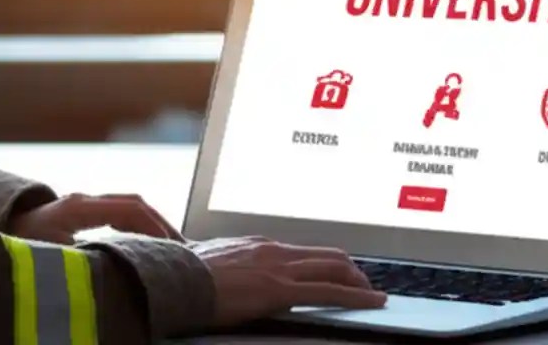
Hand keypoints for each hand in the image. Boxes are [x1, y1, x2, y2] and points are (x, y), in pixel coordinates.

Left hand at [7, 193, 185, 244]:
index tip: (174, 249)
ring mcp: (82, 203)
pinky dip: (138, 226)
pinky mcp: (80, 212)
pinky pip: (118, 213)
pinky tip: (148, 244)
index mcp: (79, 207)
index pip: (130, 208)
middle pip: (134, 203)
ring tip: (174, 248)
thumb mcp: (51, 258)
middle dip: (162, 224)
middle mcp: (83, 199)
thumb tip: (117, 272)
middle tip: (184, 250)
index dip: (156, 227)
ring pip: (128, 206)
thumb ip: (84, 260)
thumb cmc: (17, 248)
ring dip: (152, 224)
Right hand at [194, 236, 387, 325]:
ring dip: (357, 281)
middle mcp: (273, 250)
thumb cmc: (184, 275)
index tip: (333, 272)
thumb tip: (224, 276)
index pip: (301, 252)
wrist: (174, 279)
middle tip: (363, 283)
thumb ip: (227, 268)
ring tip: (372, 294)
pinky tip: (372, 302)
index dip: (323, 263)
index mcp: (258, 245)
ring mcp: (279, 267)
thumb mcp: (210, 265)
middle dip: (350, 269)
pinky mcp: (280, 288)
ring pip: (333, 268)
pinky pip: (329, 291)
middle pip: (325, 255)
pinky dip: (356, 296)